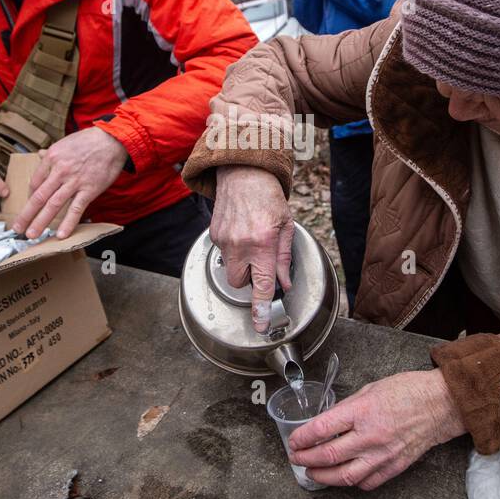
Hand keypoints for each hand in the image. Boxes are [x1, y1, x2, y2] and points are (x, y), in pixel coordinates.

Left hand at [11, 127, 127, 239]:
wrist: (112, 140)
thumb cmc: (89, 141)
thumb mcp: (65, 143)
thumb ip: (51, 153)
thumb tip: (40, 155)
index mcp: (52, 158)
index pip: (35, 182)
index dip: (30, 197)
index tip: (29, 207)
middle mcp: (60, 171)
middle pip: (39, 197)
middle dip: (26, 215)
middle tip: (17, 228)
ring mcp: (74, 182)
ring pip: (53, 205)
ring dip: (41, 222)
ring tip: (32, 235)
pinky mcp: (89, 190)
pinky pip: (76, 209)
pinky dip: (68, 223)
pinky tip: (61, 234)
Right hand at [211, 165, 293, 332]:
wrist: (242, 172)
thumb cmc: (268, 197)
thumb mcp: (286, 226)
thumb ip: (284, 258)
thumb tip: (283, 283)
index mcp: (264, 243)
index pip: (261, 284)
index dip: (261, 309)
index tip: (260, 325)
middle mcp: (241, 245)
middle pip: (240, 283)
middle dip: (249, 280)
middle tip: (259, 262)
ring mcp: (224, 240)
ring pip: (230, 270)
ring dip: (241, 264)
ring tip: (250, 242)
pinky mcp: (213, 235)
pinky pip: (223, 253)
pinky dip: (232, 249)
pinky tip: (240, 231)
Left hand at [288, 370, 465, 489]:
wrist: (439, 405)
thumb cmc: (408, 392)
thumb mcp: (370, 389)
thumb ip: (347, 407)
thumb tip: (326, 421)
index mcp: (362, 411)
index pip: (322, 428)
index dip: (302, 437)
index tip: (294, 440)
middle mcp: (371, 435)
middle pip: (328, 455)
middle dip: (306, 459)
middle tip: (296, 458)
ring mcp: (383, 454)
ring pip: (344, 476)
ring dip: (323, 477)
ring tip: (312, 473)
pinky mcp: (394, 466)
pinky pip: (367, 482)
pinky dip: (351, 482)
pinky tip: (343, 476)